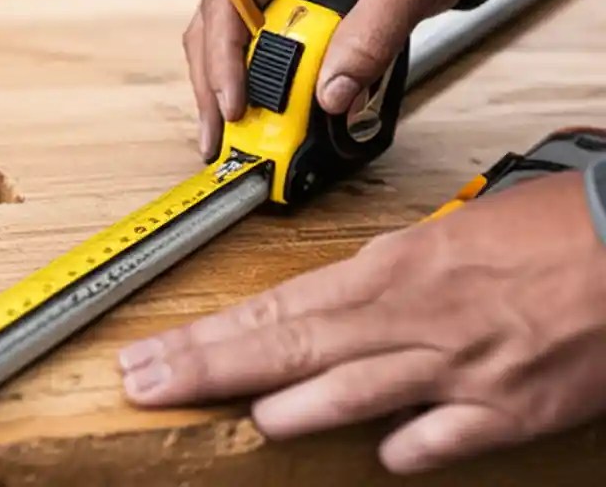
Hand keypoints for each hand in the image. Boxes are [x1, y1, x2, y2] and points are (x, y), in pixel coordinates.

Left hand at [117, 171, 605, 473]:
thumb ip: (382, 281)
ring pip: (351, 393)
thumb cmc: (548, 234)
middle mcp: (411, 317)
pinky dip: (405, 449)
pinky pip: (440, 440)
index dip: (205, 336)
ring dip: (289, 409)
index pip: (274, 307)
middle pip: (288, 347)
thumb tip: (329, 312)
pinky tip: (378, 457)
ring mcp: (458, 367)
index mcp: (392, 268)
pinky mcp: (511, 410)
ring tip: (240, 418)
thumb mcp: (446, 240)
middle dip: (207, 369)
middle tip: (143, 385)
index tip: (150, 353)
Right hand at [185, 0, 478, 160]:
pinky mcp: (280, 1)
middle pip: (214, 21)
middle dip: (211, 81)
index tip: (235, 103)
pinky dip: (244, 78)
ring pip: (221, 35)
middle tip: (216, 134)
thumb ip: (368, 40)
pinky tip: (246, 112)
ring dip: (218, 84)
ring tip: (221, 134)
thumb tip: (331, 96)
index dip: (225, 55)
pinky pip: (248, 41)